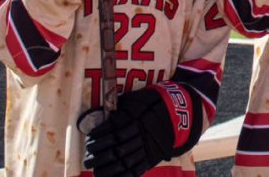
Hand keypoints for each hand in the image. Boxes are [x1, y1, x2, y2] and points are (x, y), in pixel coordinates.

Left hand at [79, 83, 197, 176]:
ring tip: (97, 172)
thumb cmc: (153, 102)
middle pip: (118, 145)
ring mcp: (148, 145)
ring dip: (109, 168)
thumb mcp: (137, 99)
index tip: (90, 140)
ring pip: (127, 159)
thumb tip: (100, 115)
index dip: (100, 135)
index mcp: (137, 116)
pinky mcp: (153, 156)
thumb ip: (120, 108)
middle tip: (88, 159)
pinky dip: (124, 176)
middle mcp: (142, 132)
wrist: (180, 110)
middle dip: (101, 154)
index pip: (114, 127)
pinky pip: (138, 168)